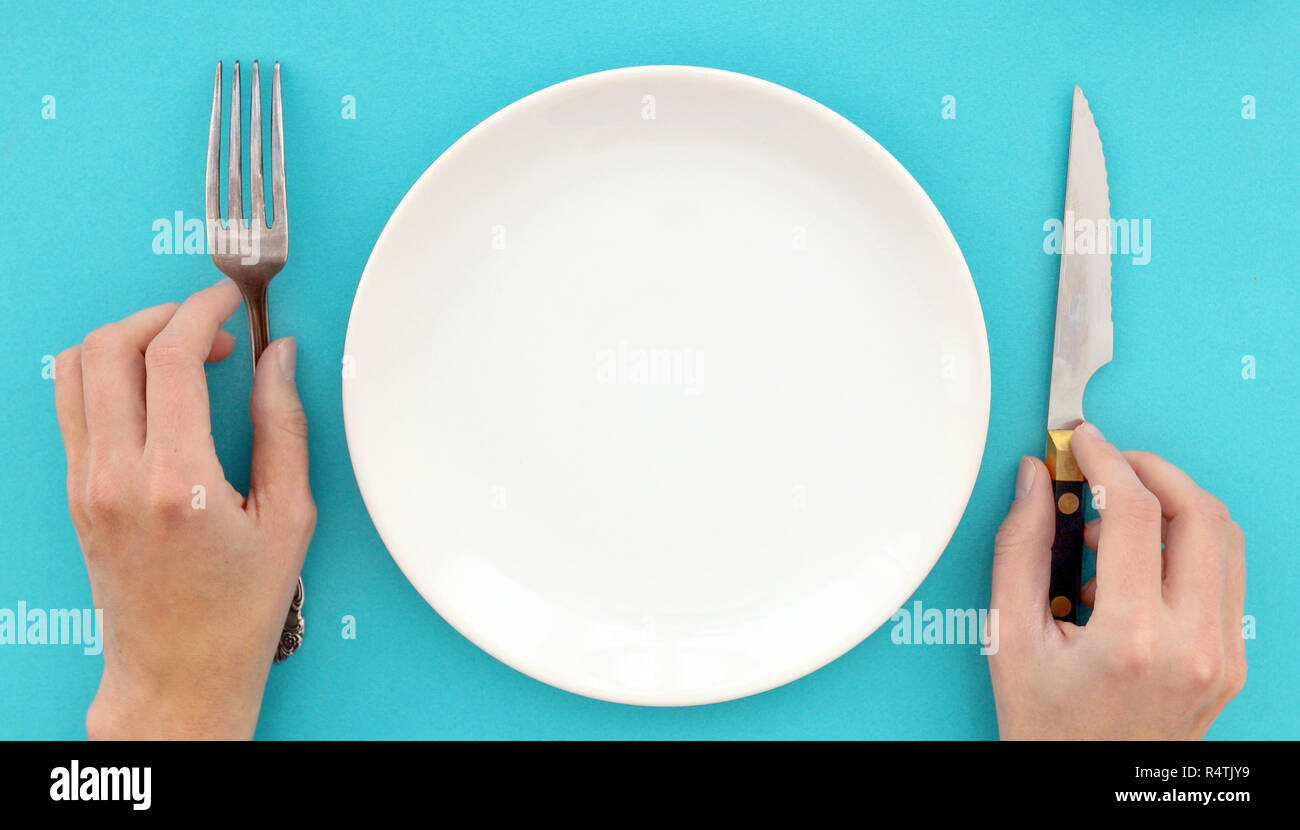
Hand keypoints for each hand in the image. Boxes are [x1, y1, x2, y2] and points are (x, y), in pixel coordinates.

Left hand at [52, 279, 315, 738]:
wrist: (177, 672)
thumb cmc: (238, 610)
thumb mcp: (289, 518)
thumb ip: (284, 427)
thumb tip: (279, 359)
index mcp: (176, 483)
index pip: (169, 358)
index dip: (202, 310)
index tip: (229, 301)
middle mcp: (116, 478)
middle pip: (109, 347)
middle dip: (162, 315)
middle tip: (210, 327)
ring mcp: (86, 484)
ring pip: (76, 369)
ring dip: (127, 339)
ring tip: (179, 354)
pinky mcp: (75, 492)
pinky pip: (74, 405)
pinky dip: (109, 375)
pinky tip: (155, 391)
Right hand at [989, 422, 1245, 739]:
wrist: (1085, 789)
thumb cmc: (1044, 725)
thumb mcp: (1011, 636)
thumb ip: (1020, 547)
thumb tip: (1036, 480)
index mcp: (1132, 638)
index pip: (1138, 512)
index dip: (1108, 460)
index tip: (1083, 442)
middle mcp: (1192, 645)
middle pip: (1199, 512)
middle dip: (1151, 468)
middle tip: (1108, 462)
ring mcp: (1221, 655)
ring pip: (1224, 537)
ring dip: (1174, 503)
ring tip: (1118, 517)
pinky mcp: (1230, 661)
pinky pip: (1225, 574)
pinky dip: (1188, 544)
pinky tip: (1139, 560)